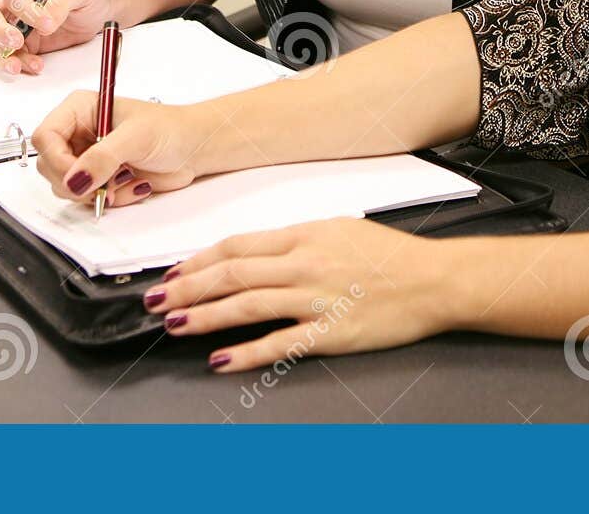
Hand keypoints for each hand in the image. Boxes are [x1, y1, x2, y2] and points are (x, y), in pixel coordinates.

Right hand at [0, 0, 115, 74]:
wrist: (98, 11)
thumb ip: (62, 1)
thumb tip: (46, 20)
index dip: (26, 11)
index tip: (47, 24)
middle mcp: (17, 2)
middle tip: (16, 43)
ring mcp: (18, 23)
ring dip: (4, 54)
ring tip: (21, 65)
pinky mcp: (25, 43)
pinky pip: (12, 55)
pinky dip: (19, 63)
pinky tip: (34, 66)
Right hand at [31, 91, 204, 204]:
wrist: (194, 148)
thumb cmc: (171, 129)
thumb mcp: (135, 138)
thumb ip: (102, 158)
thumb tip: (75, 180)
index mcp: (80, 110)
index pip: (45, 137)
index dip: (57, 161)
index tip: (79, 177)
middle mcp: (79, 133)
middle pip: (49, 166)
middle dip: (78, 182)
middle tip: (103, 185)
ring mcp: (88, 158)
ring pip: (67, 187)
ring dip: (98, 192)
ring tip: (125, 180)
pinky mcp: (100, 179)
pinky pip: (89, 199)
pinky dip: (113, 199)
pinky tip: (134, 184)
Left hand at [140, 218, 458, 370]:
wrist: (432, 280)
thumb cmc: (390, 255)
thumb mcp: (337, 228)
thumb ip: (294, 240)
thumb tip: (253, 252)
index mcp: (303, 235)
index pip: (236, 246)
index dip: (198, 260)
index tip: (173, 272)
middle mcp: (303, 264)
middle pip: (231, 274)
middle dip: (186, 287)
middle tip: (156, 299)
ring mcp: (315, 299)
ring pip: (246, 306)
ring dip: (204, 316)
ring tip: (174, 324)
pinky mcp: (329, 331)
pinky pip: (279, 343)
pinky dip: (245, 352)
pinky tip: (220, 359)